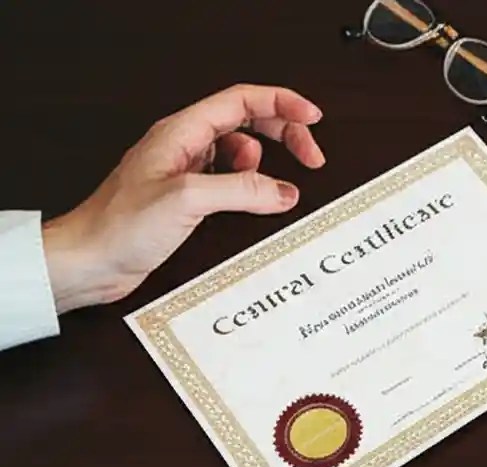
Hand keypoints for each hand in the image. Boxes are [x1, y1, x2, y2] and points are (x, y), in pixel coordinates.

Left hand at [41, 84, 326, 312]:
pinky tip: (256, 203)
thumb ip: (240, 190)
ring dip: (268, 162)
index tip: (313, 118)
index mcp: (181, 133)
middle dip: (283, 132)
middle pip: (246, 121)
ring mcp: (185, 172)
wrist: (88, 261)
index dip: (281, 103)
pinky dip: (251, 186)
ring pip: (240, 151)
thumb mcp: (187, 200)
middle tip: (311, 157)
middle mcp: (183, 146)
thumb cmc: (118, 227)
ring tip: (280, 186)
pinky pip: (230, 180)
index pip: (240, 100)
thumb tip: (284, 190)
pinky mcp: (186, 199)